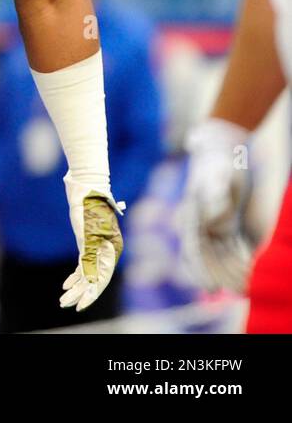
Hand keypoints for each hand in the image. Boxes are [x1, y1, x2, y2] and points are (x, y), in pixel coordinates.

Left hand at [60, 182, 124, 311]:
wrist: (86, 188)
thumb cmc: (90, 208)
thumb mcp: (88, 233)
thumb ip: (91, 256)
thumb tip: (91, 279)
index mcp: (112, 251)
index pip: (102, 278)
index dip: (91, 293)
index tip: (80, 304)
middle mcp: (108, 252)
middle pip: (95, 279)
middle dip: (80, 293)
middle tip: (66, 304)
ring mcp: (98, 248)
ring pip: (88, 273)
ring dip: (76, 287)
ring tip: (64, 299)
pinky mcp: (88, 243)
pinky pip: (83, 265)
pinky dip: (76, 275)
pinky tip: (67, 284)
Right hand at [179, 118, 250, 292]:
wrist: (225, 151)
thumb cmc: (218, 162)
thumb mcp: (217, 174)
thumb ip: (214, 195)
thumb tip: (215, 218)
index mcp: (192, 217)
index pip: (195, 250)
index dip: (201, 270)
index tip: (211, 288)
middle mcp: (202, 226)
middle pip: (210, 259)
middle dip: (222, 276)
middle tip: (237, 291)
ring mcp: (217, 227)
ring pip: (222, 257)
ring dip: (232, 273)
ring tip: (245, 289)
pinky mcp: (232, 226)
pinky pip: (235, 250)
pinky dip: (241, 263)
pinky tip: (249, 275)